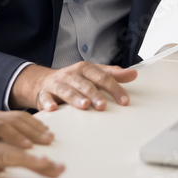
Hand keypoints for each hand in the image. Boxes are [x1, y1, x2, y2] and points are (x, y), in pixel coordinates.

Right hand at [10, 61, 136, 111]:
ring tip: (84, 105)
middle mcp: (71, 75)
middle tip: (103, 105)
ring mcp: (57, 84)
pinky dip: (48, 103)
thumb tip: (133, 74)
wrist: (44, 81)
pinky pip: (46, 98)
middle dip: (94, 94)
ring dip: (75, 98)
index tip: (124, 100)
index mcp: (85, 69)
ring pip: (67, 90)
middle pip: (84, 84)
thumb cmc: (74, 79)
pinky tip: (52, 108)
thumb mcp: (93, 74)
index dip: (114, 88)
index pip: (102, 77)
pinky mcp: (44, 94)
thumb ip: (112, 75)